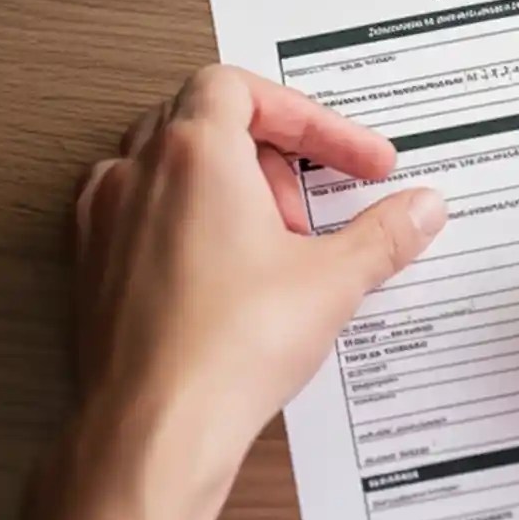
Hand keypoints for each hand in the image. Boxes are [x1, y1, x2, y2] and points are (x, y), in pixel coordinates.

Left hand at [26, 65, 446, 519]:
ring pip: (172, 165)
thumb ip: (386, 233)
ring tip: (275, 242)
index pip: (247, 89)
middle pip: (209, 119)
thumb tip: (422, 208)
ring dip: (232, 186)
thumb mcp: (334, 280)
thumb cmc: (227, 348)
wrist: (155, 430)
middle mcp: (139, 173)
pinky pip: (145, 212)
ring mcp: (107, 218)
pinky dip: (192, 221)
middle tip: (315, 206)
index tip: (356, 159)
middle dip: (276, 155)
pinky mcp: (96, 265)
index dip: (311, 118)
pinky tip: (230, 272)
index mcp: (196, 153)